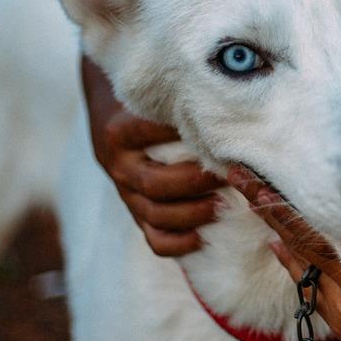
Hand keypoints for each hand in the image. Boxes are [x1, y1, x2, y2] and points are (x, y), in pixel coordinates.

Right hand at [81, 56, 224, 255]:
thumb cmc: (147, 103)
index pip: (148, 136)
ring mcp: (125, 192)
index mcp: (119, 133)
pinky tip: (201, 238)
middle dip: (195, 183)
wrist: (111, 117)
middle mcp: (119, 165)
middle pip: (155, 183)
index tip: (218, 136)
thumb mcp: (152, 96)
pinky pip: (152, 239)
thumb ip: (178, 101)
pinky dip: (176, 243)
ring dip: (192, 214)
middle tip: (229, 175)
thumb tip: (228, 105)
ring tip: (223, 205)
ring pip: (154, 214)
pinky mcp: (135, 212)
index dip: (183, 137)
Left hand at [228, 166, 340, 340]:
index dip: (281, 200)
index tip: (255, 174)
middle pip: (297, 243)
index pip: (314, 226)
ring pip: (302, 266)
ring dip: (283, 234)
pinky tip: (286, 244)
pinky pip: (313, 288)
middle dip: (269, 209)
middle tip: (239, 177)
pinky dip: (301, 263)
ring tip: (258, 201)